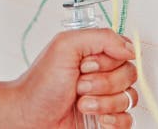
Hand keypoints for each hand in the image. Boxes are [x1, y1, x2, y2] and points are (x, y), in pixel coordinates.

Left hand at [13, 29, 138, 128]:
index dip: (108, 60)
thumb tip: (129, 47)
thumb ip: (101, 37)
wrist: (28, 116)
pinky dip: (114, 120)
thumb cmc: (40, 84)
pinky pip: (128, 120)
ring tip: (82, 103)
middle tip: (80, 85)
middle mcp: (102, 74)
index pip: (125, 51)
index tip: (85, 65)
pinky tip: (97, 118)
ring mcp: (106, 97)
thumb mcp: (65, 45)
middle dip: (103, 83)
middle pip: (129, 75)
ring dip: (104, 103)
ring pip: (129, 98)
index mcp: (95, 54)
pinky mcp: (107, 119)